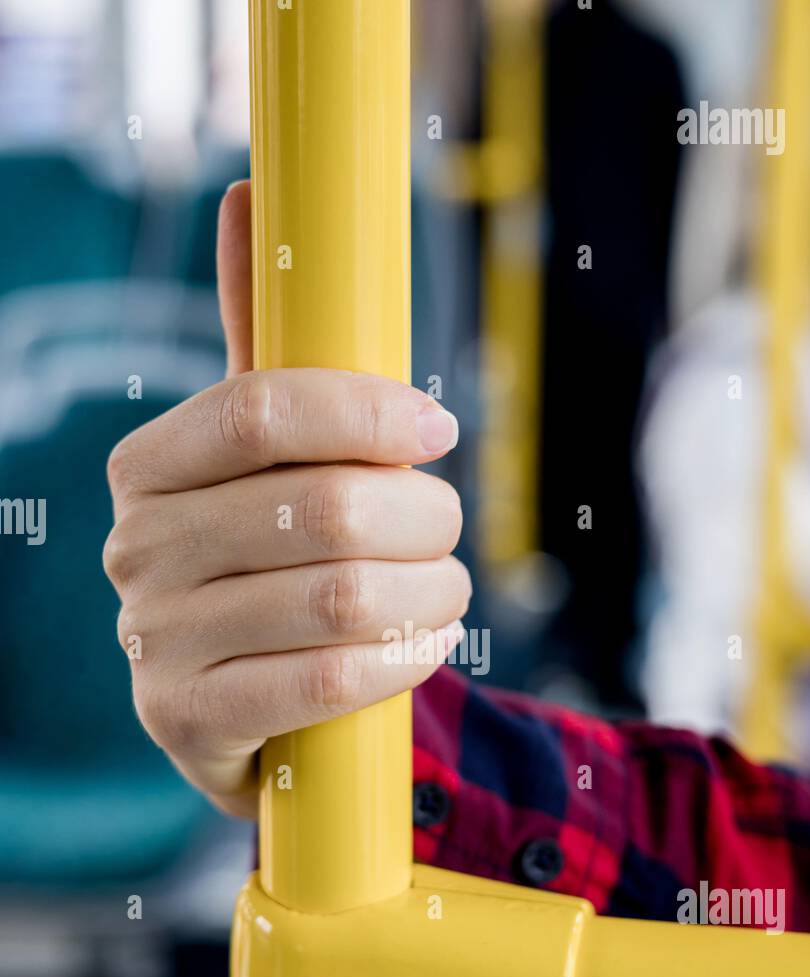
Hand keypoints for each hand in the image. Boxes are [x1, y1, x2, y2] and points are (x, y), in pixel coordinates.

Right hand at [103, 181, 468, 817]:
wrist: (245, 707)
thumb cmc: (268, 565)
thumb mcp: (263, 463)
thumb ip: (263, 348)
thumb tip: (247, 193)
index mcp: (149, 470)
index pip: (260, 410)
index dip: (367, 411)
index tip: (438, 431)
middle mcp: (135, 553)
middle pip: (320, 508)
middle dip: (421, 517)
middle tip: (449, 529)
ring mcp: (153, 646)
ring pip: (339, 597)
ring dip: (428, 591)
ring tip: (447, 590)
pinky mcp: (189, 724)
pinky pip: (327, 683)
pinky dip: (400, 659)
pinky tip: (422, 645)